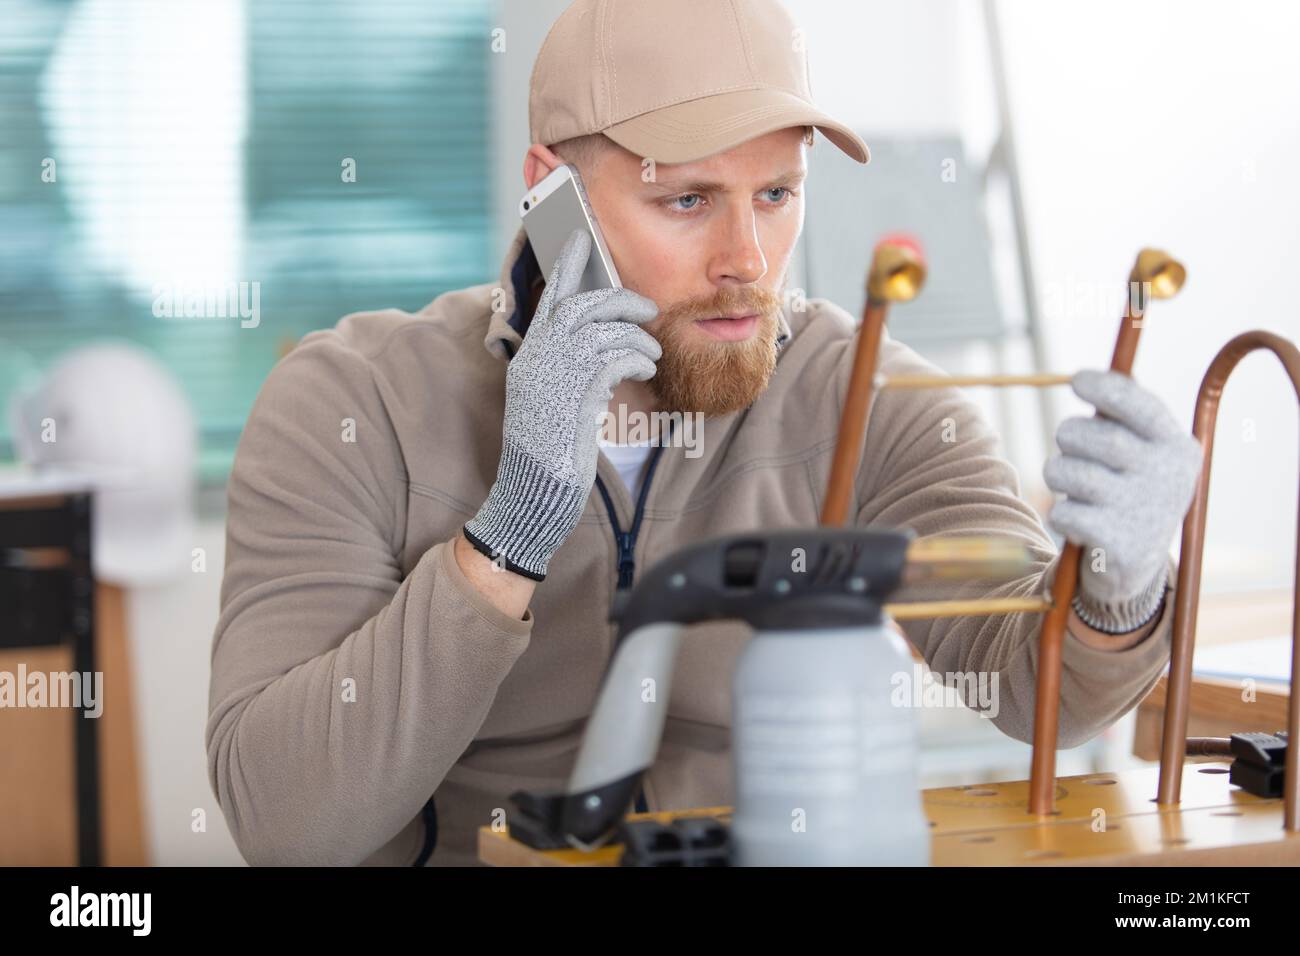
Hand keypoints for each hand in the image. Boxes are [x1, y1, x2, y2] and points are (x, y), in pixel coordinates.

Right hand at [463, 228, 660, 579]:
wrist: (532, 495)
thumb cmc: (548, 454)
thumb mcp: (552, 403)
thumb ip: (567, 370)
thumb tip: (601, 343)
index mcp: (528, 359)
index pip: (548, 300)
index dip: (567, 265)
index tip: (583, 237)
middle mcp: (537, 362)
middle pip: (581, 306)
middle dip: (619, 299)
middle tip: (646, 307)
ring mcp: (553, 378)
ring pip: (602, 330)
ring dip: (635, 335)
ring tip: (650, 351)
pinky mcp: (574, 398)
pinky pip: (613, 358)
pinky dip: (635, 355)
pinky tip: (645, 364)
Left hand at [1044, 369, 1201, 632]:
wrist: (1133, 565)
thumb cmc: (1126, 491)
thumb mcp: (1138, 453)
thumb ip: (1119, 419)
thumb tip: (1085, 377)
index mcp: (1177, 448)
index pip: (1142, 406)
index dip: (1106, 388)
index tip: (1076, 379)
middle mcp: (1169, 477)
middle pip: (1101, 438)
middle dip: (1070, 435)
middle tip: (1066, 444)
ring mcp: (1146, 512)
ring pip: (1074, 474)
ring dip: (1057, 473)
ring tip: (1067, 483)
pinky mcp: (1122, 546)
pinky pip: (1066, 513)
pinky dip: (1061, 513)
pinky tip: (1076, 520)